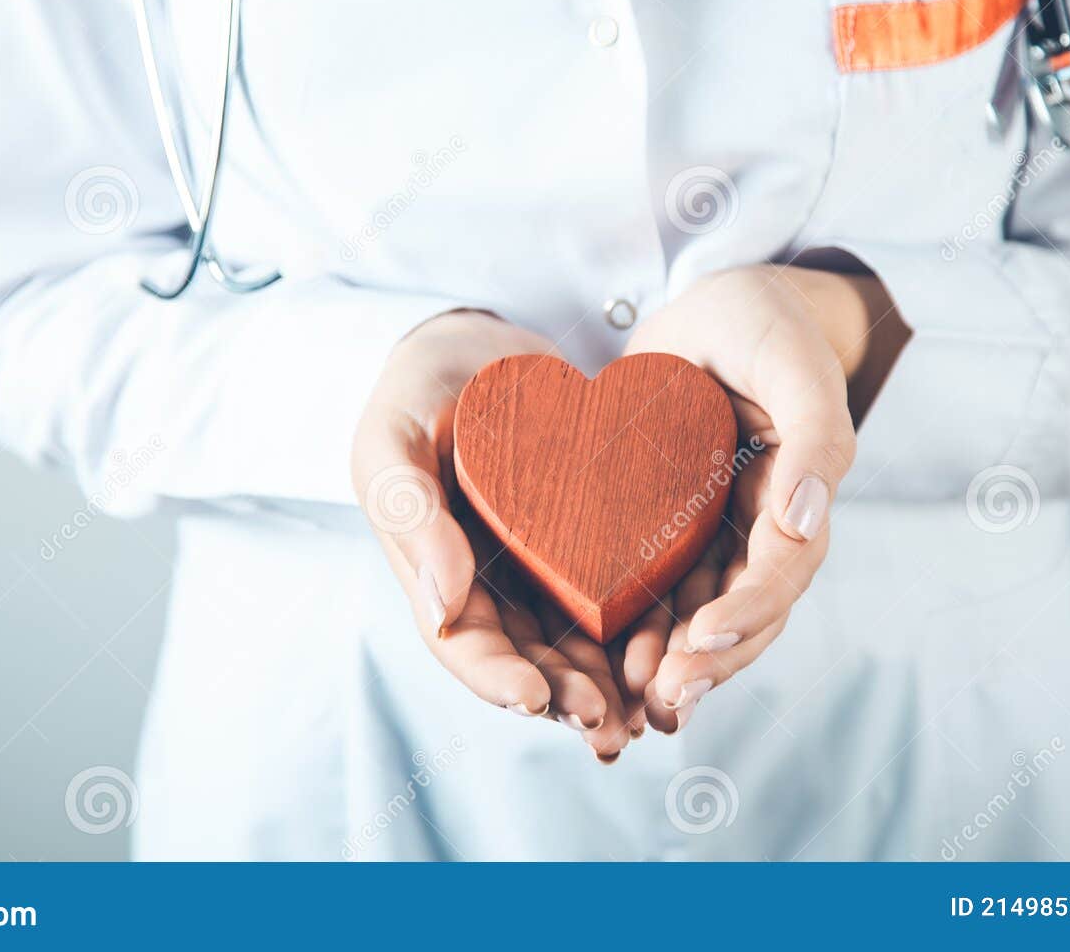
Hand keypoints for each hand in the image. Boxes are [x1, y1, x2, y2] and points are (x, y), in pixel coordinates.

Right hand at [351, 309, 636, 759]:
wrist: (482, 344)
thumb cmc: (421, 386)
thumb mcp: (393, 437)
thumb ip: (408, 514)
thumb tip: (440, 609)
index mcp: (434, 569)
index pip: (461, 642)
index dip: (494, 678)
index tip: (534, 700)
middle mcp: (488, 583)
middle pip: (527, 658)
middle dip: (566, 698)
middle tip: (609, 725)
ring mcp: (539, 566)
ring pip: (577, 641)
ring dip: (608, 684)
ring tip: (648, 713)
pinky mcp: (589, 541)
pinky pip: (617, 592)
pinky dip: (642, 628)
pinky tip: (676, 650)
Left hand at [612, 265, 907, 729]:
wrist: (714, 310)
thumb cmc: (760, 322)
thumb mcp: (791, 361)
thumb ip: (816, 434)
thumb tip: (811, 518)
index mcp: (802, 492)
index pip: (784, 568)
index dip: (750, 608)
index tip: (705, 638)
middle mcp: (764, 526)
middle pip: (749, 612)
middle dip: (712, 661)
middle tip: (665, 697)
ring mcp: (719, 533)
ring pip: (705, 617)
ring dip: (676, 665)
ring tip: (638, 704)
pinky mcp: (672, 530)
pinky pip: (663, 593)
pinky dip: (643, 633)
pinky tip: (610, 667)